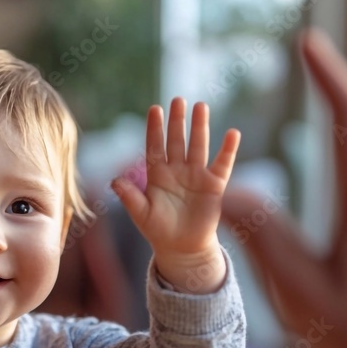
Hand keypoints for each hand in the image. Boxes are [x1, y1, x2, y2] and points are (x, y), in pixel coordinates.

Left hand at [112, 98, 240, 291]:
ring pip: (198, 146)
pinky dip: (228, 150)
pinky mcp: (214, 186)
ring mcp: (196, 176)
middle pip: (177, 141)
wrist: (182, 248)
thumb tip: (114, 181)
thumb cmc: (158, 230)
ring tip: (201, 106)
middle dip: (177, 121)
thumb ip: (129, 197)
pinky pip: (222, 164)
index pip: (155, 146)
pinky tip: (232, 133)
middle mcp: (177, 171)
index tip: (154, 108)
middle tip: (178, 100)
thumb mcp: (141, 214)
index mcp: (157, 175)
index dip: (154, 128)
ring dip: (200, 127)